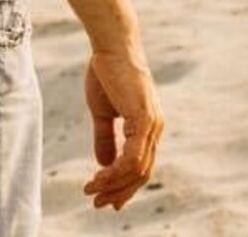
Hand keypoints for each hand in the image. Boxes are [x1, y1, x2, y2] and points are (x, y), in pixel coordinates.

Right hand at [83, 48, 162, 210]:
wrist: (111, 46)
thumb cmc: (107, 72)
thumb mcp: (103, 112)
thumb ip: (106, 137)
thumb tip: (103, 164)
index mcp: (147, 127)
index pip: (140, 166)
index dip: (123, 185)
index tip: (104, 197)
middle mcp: (155, 129)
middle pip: (142, 173)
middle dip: (119, 192)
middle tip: (97, 203)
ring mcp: (152, 125)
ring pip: (138, 169)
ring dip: (114, 184)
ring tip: (92, 190)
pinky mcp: (144, 119)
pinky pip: (134, 156)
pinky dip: (117, 171)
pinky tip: (100, 175)